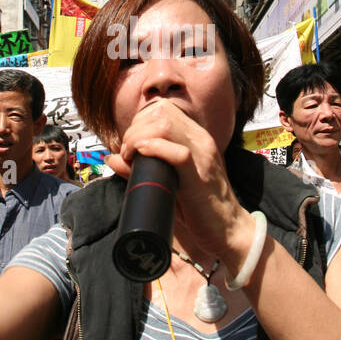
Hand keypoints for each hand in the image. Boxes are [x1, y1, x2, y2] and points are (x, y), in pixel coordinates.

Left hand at [106, 99, 250, 260]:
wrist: (229, 230)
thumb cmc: (198, 207)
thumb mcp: (168, 181)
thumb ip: (142, 167)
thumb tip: (112, 157)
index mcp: (195, 137)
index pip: (162, 109)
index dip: (139, 122)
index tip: (130, 144)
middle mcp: (201, 140)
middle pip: (161, 112)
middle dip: (135, 129)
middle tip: (127, 153)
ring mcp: (203, 156)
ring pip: (166, 125)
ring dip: (139, 138)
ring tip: (132, 158)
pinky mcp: (200, 177)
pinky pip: (178, 153)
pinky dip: (154, 150)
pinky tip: (142, 158)